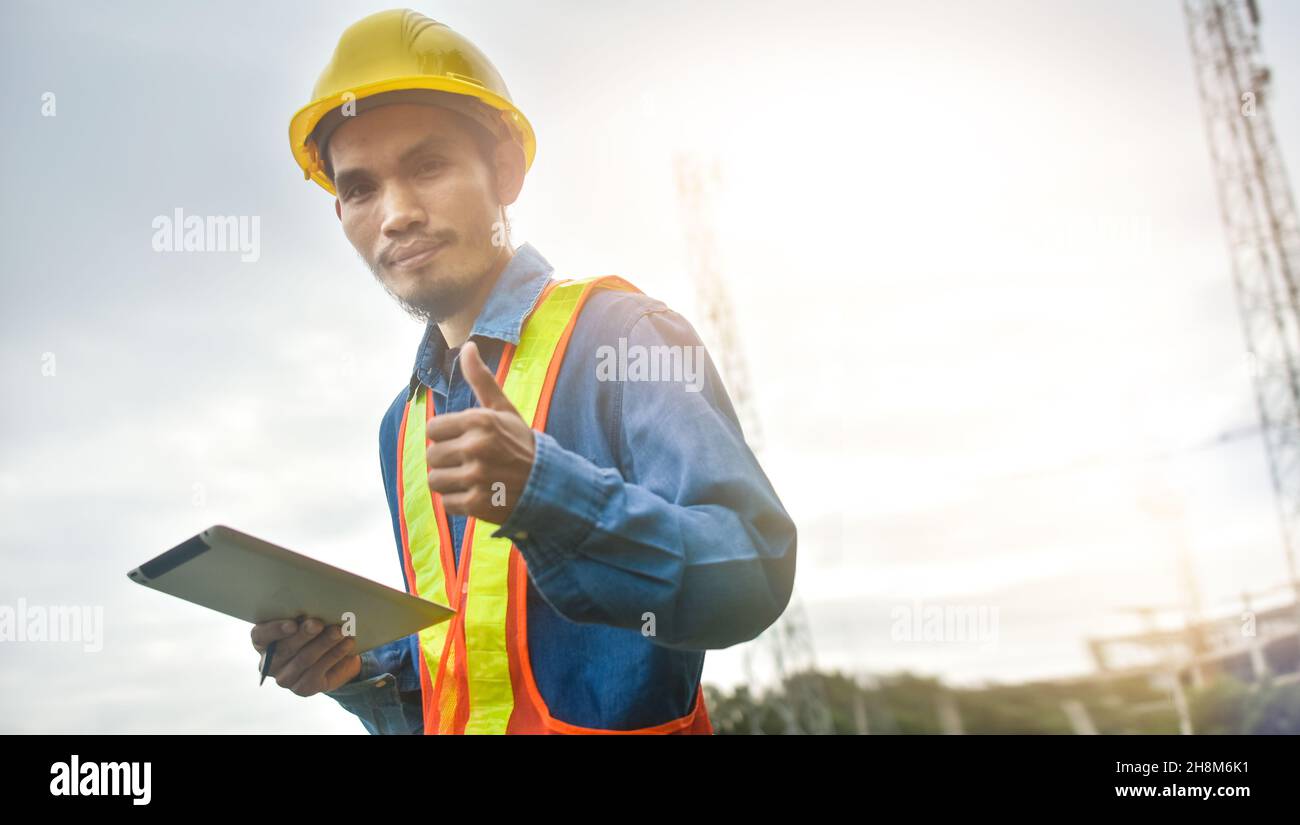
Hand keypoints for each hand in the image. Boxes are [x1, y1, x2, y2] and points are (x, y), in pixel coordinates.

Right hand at [250, 618, 359, 695]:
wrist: (336, 658)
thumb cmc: (315, 632)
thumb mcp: (307, 621)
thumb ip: (305, 617)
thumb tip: (317, 607)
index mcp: (263, 642)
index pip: (260, 636)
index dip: (275, 630)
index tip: (292, 623)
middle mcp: (271, 663)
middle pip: (285, 648)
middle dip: (304, 634)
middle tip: (319, 623)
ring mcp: (286, 679)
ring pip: (304, 660)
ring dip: (324, 643)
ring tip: (339, 631)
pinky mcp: (303, 688)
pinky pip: (318, 672)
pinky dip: (335, 655)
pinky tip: (347, 644)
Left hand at [425, 340, 535, 523]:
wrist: (550, 485)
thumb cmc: (522, 445)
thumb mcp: (504, 410)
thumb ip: (481, 380)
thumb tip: (468, 346)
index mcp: (480, 421)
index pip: (433, 429)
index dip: (446, 437)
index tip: (465, 442)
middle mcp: (477, 447)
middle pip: (432, 456)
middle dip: (448, 461)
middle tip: (471, 463)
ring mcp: (478, 477)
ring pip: (435, 480)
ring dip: (450, 483)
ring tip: (472, 479)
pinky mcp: (478, 504)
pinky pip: (448, 503)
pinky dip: (460, 503)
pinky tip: (479, 495)